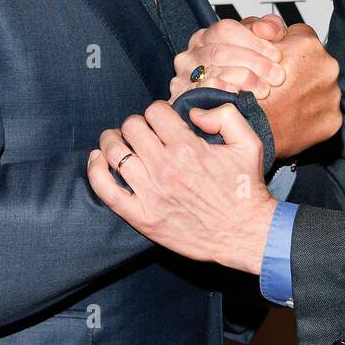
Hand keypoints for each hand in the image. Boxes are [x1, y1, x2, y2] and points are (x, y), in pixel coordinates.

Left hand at [87, 101, 276, 274]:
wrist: (244, 234)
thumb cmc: (245, 188)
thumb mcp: (248, 143)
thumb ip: (225, 115)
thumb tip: (194, 112)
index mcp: (187, 147)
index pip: (155, 111)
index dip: (158, 111)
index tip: (162, 120)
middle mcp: (165, 167)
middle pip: (131, 127)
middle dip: (136, 124)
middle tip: (142, 132)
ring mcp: (151, 193)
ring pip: (114, 152)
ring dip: (112, 141)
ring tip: (118, 141)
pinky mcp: (142, 216)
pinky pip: (106, 189)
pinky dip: (95, 170)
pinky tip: (98, 159)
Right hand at [170, 15, 287, 98]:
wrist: (252, 115)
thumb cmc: (254, 76)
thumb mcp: (265, 46)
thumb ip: (271, 28)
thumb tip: (265, 29)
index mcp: (207, 37)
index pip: (226, 30)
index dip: (253, 41)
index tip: (276, 54)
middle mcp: (192, 55)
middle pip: (220, 52)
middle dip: (253, 62)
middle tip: (276, 74)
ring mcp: (184, 77)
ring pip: (212, 72)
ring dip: (243, 79)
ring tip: (264, 89)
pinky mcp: (183, 100)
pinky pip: (202, 93)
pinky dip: (223, 92)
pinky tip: (239, 95)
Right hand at [256, 23, 341, 158]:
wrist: (250, 131)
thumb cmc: (248, 93)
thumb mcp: (251, 49)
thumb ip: (269, 35)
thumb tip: (275, 31)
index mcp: (307, 44)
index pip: (302, 35)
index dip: (288, 47)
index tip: (280, 60)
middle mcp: (326, 66)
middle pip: (315, 61)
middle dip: (301, 70)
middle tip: (282, 84)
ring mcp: (333, 94)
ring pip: (321, 85)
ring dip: (308, 91)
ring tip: (287, 101)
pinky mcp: (334, 118)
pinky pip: (325, 111)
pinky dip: (313, 113)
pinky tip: (295, 116)